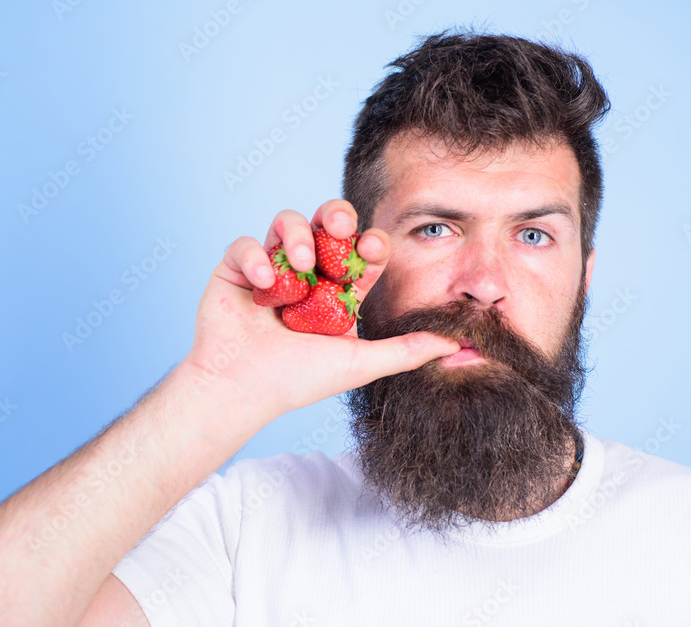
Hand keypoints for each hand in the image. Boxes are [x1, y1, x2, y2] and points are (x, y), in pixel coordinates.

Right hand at [184, 199, 459, 422]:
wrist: (241, 390)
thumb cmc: (298, 380)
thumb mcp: (360, 363)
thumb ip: (406, 351)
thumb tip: (455, 342)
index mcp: (335, 292)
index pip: (359, 253)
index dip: (370, 244)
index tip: (373, 250)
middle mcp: (304, 275)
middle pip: (325, 225)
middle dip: (336, 216)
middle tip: (341, 227)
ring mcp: (270, 270)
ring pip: (287, 223)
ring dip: (297, 236)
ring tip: (302, 264)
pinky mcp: (235, 270)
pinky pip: (246, 244)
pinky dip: (255, 256)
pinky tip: (264, 283)